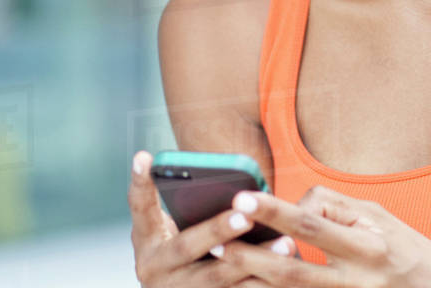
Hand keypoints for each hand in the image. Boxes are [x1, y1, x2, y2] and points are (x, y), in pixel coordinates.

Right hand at [128, 150, 298, 286]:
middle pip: (186, 246)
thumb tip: (229, 184)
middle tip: (245, 215)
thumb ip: (188, 207)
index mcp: (146, 242)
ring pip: (218, 279)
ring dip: (255, 261)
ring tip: (286, 244)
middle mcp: (154, 270)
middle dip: (217, 230)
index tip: (144, 155)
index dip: (140, 182)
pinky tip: (290, 272)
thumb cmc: (185, 251)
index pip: (140, 207)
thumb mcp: (173, 230)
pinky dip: (263, 284)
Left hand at [210, 184, 430, 286]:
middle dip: (251, 256)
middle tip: (215, 242)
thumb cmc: (409, 249)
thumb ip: (337, 209)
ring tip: (221, 263)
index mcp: (369, 246)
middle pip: (293, 270)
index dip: (275, 212)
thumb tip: (295, 207)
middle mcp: (357, 280)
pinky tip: (247, 287)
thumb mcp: (381, 216)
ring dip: (254, 281)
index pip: (313, 225)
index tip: (242, 198)